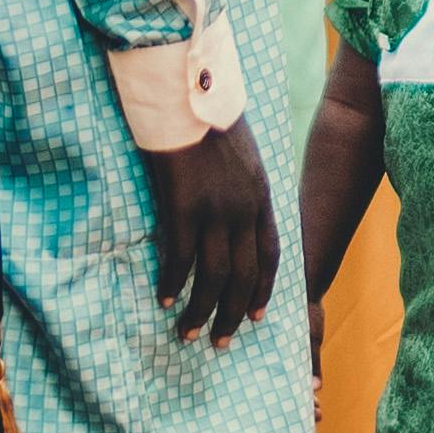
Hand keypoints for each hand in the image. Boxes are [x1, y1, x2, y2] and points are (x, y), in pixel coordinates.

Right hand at [147, 118, 279, 341]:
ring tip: (188, 334)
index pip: (270, 255)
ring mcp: (216, 209)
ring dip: (202, 310)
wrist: (187, 90)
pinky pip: (180, 257)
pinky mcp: (184, 206)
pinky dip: (173, 283)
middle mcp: (244, 208)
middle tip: (220, 342)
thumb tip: (231, 207)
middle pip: (244, 275)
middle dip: (232, 313)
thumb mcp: (240, 153)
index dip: (263, 289)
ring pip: (215, 276)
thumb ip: (240, 185)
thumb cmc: (206, 115)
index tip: (253, 317)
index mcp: (261, 196)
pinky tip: (163, 298)